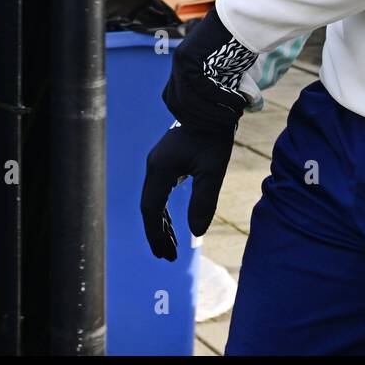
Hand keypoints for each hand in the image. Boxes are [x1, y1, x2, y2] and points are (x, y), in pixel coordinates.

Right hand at [140, 121, 233, 260]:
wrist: (213, 108)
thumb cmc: (215, 137)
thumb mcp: (214, 170)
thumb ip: (204, 200)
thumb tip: (196, 232)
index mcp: (161, 169)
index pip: (151, 210)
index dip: (157, 234)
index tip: (165, 254)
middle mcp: (154, 166)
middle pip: (149, 207)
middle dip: (157, 233)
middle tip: (168, 256)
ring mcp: (158, 162)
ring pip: (153, 200)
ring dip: (160, 223)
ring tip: (171, 244)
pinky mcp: (166, 160)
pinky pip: (159, 190)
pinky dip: (163, 209)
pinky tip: (171, 222)